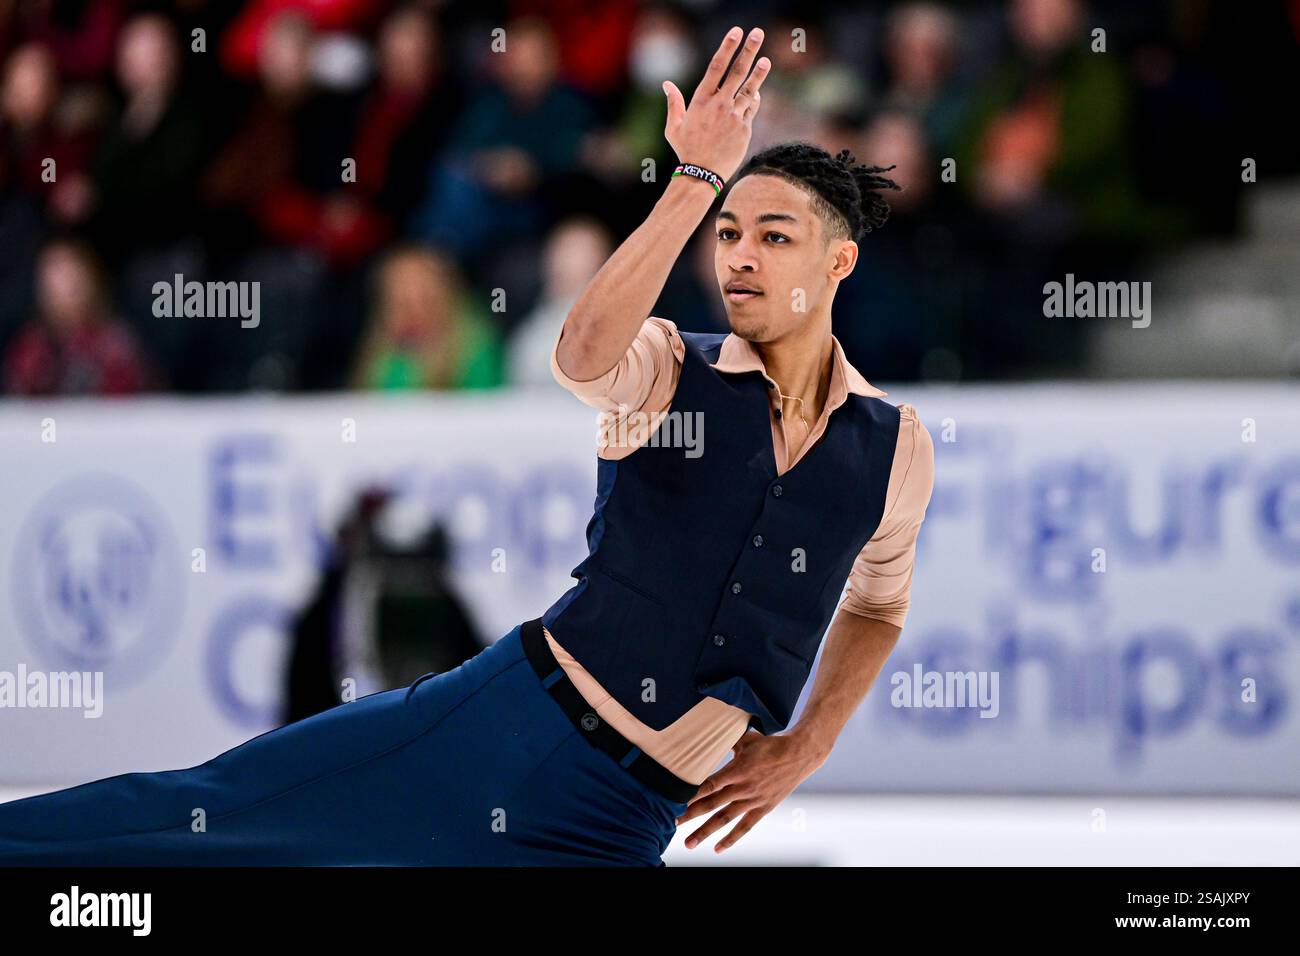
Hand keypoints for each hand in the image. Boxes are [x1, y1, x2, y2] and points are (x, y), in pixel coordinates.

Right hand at [662, 26, 770, 181]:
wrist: (701, 175)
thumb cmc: (685, 150)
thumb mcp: (674, 127)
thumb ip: (674, 103)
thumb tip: (666, 84)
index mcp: (700, 100)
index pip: (716, 67)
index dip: (727, 47)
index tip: (736, 32)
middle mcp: (718, 105)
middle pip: (737, 72)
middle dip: (748, 50)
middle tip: (757, 33)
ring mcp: (733, 116)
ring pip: (749, 90)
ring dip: (759, 74)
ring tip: (766, 61)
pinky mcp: (744, 128)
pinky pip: (751, 109)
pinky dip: (754, 99)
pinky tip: (756, 92)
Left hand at [674, 727, 825, 852]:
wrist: (798, 755)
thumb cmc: (770, 745)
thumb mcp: (746, 739)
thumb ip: (725, 741)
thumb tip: (707, 735)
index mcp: (737, 770)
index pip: (709, 784)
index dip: (692, 794)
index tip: (675, 801)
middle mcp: (743, 788)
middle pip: (711, 804)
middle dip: (690, 815)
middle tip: (672, 823)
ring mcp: (753, 800)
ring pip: (724, 819)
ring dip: (705, 832)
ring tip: (689, 843)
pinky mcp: (762, 809)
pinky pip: (744, 827)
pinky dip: (731, 839)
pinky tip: (717, 849)